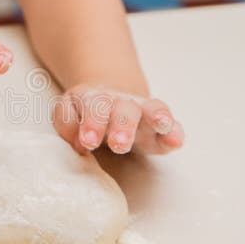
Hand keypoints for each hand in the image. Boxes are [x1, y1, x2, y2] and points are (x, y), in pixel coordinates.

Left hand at [53, 84, 184, 154]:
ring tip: (162, 125)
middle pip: (125, 110)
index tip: (87, 142)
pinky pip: (172, 127)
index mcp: (97, 100)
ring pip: (153, 110)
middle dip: (123, 126)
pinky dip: (176, 132)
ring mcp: (144, 113)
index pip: (95, 109)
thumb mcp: (69, 112)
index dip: (91, 124)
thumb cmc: (85, 112)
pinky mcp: (160, 129)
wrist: (109, 99)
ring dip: (158, 118)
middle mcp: (122, 103)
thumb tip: (78, 143)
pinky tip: (177, 141)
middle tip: (119, 144)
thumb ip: (67, 124)